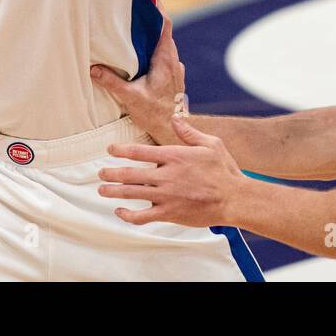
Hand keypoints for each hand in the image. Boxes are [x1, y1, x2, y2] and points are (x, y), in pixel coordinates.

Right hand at [91, 15, 187, 144]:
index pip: (165, 26)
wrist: (173, 133)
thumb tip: (92, 69)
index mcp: (166, 60)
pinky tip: (142, 54)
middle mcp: (173, 61)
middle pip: (164, 33)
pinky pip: (164, 56)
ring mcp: (175, 69)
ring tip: (136, 28)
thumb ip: (111, 82)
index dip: (158, 10)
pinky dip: (154, 50)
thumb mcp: (130, 98)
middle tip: (136, 9)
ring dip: (152, 36)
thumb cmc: (155, 115)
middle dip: (151, 21)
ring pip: (164, 45)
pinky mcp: (173, 77)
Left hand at [98, 115, 246, 227]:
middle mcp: (166, 175)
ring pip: (131, 194)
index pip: (139, 151)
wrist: (234, 198)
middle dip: (111, 172)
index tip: (111, 149)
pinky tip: (120, 212)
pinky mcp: (169, 213)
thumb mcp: (211, 143)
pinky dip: (128, 216)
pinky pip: (142, 217)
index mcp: (174, 156)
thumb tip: (175, 118)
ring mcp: (166, 196)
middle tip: (101, 172)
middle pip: (129, 173)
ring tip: (102, 189)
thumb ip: (189, 132)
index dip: (121, 150)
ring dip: (113, 191)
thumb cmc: (224, 170)